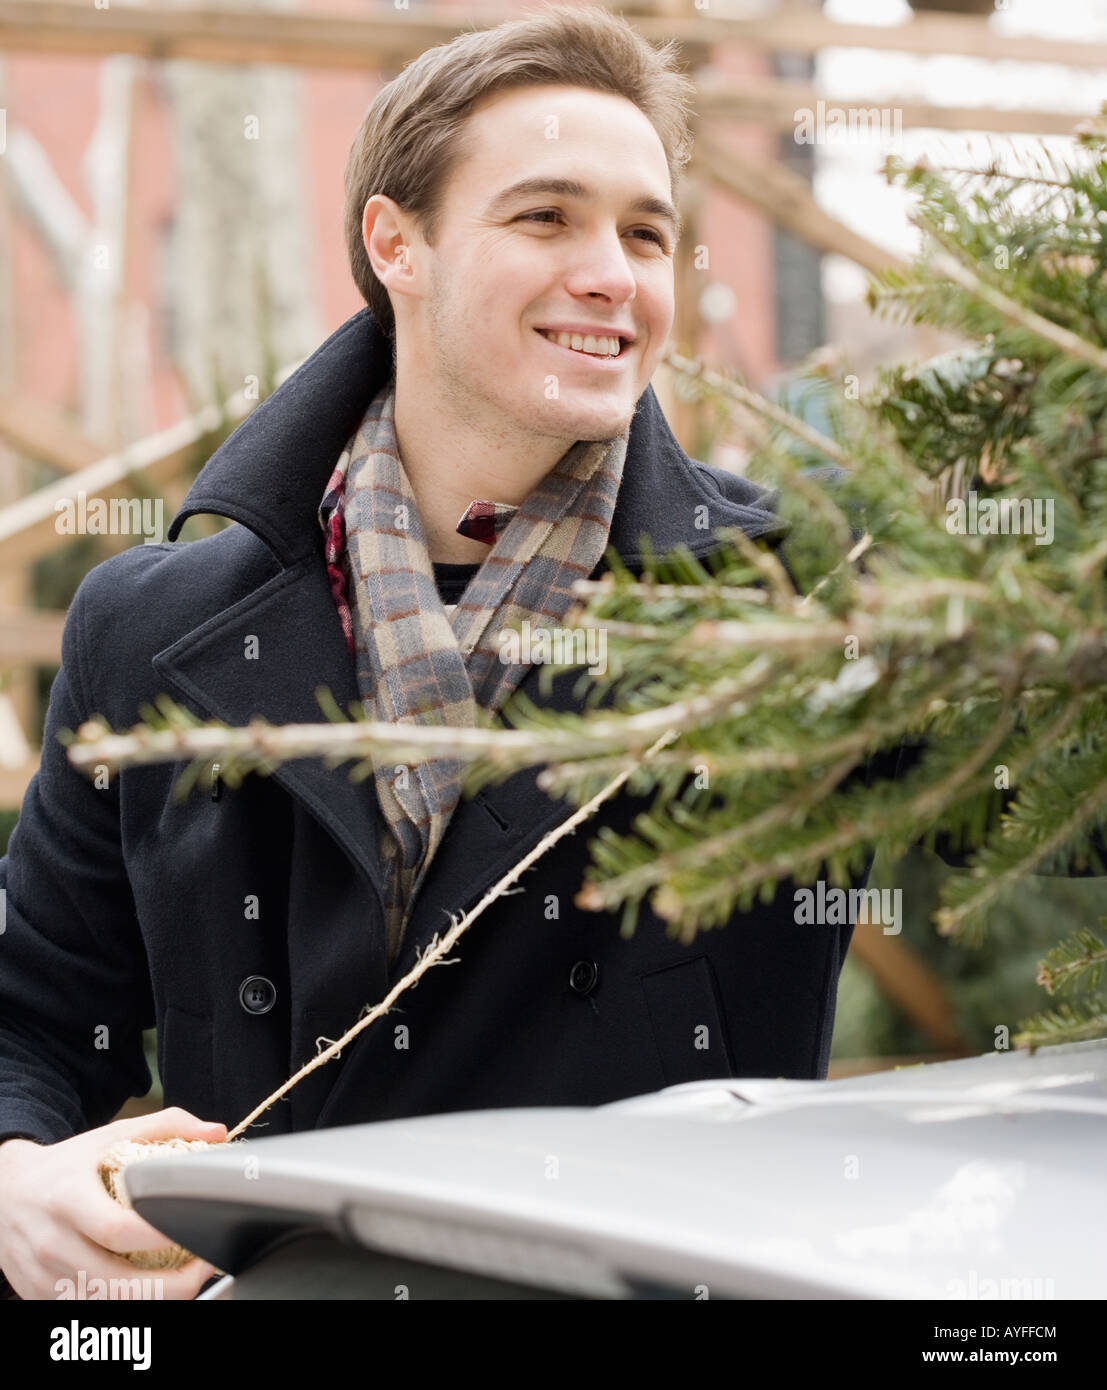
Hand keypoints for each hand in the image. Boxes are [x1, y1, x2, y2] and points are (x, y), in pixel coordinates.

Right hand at [0, 1106, 227, 1299]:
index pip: (116, 1230)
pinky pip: (89, 1311)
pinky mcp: (41, 1296)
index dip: (160, 1237)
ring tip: (185, 1280)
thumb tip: (216, 1132)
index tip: (194, 1233)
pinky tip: (148, 1288)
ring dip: (152, 1299)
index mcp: (68, 1199)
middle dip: (171, 1285)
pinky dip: (122, 1304)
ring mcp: (44, 1276)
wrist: (5, 1191)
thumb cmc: (64, 1166)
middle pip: (116, 1282)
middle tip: (204, 1269)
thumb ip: (166, 1126)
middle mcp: (52, 1242)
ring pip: (106, 1304)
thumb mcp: (109, 1136)